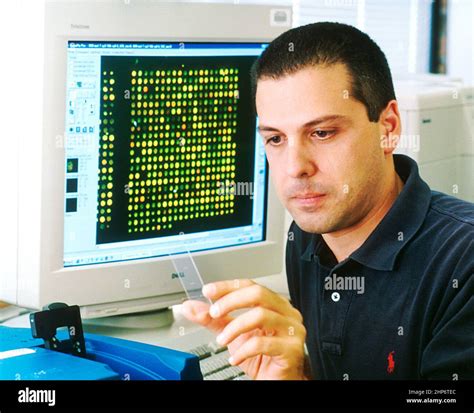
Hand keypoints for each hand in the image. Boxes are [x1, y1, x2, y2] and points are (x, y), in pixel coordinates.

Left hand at [181, 279, 306, 379]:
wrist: (276, 381)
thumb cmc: (260, 356)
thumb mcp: (232, 334)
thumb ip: (213, 320)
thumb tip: (191, 307)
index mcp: (273, 303)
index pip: (249, 285)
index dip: (227, 287)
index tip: (208, 291)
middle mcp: (286, 312)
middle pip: (258, 293)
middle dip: (231, 302)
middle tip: (214, 313)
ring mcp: (292, 329)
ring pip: (261, 315)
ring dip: (235, 328)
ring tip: (222, 340)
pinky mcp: (292, 349)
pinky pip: (264, 343)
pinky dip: (243, 350)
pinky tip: (234, 358)